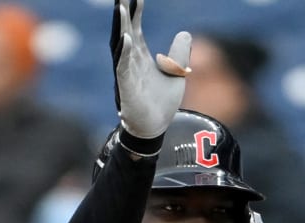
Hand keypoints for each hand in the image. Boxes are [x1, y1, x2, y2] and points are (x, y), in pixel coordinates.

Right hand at [110, 0, 190, 139]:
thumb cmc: (162, 102)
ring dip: (120, 26)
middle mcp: (131, 61)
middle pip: (124, 30)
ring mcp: (127, 73)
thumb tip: (185, 33)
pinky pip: (123, 67)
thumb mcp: (177, 73)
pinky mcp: (127, 88)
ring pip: (121, 45)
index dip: (135, 10)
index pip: (135, 27)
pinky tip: (126, 38)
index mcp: (141, 56)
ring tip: (120, 7)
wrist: (156, 128)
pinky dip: (124, 52)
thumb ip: (179, 53)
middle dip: (121, 11)